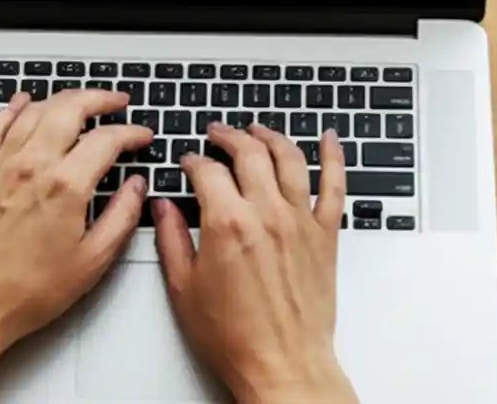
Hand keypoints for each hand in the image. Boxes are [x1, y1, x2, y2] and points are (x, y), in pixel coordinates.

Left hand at [0, 89, 150, 374]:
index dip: (130, 133)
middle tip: (115, 102)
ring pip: (34, 110)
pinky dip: (13, 109)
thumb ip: (121, 217)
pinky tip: (23, 103)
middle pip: (70, 108)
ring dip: (62, 100)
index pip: (106, 139)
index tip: (141, 136)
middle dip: (99, 99)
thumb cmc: (26, 291)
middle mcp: (32, 165)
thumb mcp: (91, 261)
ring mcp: (0, 164)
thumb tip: (136, 188)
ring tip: (80, 101)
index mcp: (65, 186)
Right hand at [152, 122, 357, 403]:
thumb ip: (171, 239)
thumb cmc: (234, 337)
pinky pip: (334, 185)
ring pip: (289, 159)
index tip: (188, 161)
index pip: (207, 170)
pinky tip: (329, 139)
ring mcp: (300, 221)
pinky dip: (334, 157)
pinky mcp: (325, 235)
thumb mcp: (184, 288)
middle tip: (218, 134)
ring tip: (258, 130)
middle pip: (249, 152)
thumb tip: (162, 207)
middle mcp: (266, 214)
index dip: (193, 160)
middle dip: (228, 136)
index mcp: (227, 224)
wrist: (281, 364)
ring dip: (271, 136)